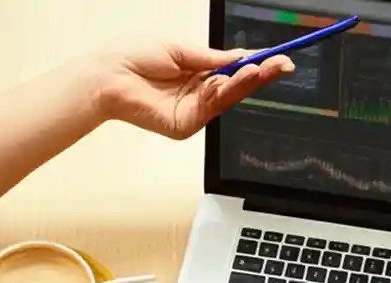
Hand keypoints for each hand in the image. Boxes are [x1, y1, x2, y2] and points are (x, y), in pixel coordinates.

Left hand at [92, 38, 293, 138]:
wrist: (107, 73)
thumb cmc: (134, 55)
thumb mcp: (179, 49)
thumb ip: (211, 57)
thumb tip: (241, 55)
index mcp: (198, 73)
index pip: (234, 71)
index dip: (257, 66)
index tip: (280, 59)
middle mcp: (199, 94)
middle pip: (237, 87)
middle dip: (261, 75)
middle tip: (283, 66)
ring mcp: (194, 111)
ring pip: (227, 98)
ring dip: (245, 82)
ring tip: (260, 69)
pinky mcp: (185, 125)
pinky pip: (211, 108)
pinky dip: (225, 93)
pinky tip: (234, 80)